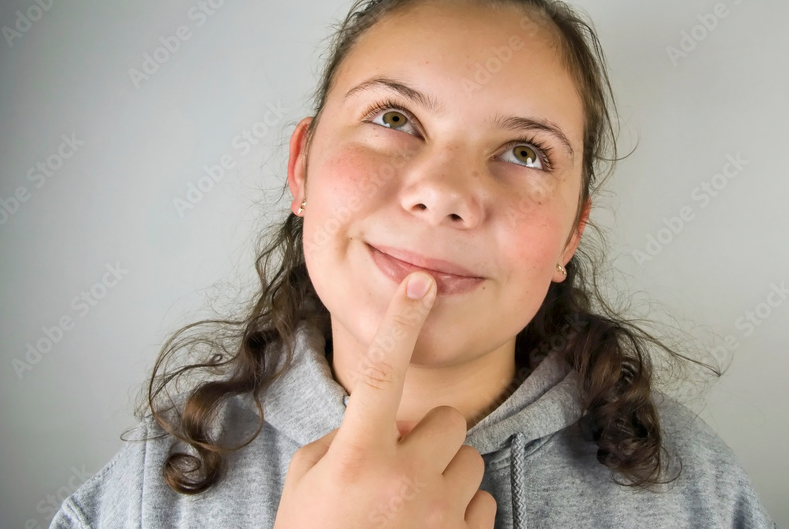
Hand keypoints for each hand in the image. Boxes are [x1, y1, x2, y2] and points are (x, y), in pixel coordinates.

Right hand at [273, 271, 496, 527]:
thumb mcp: (306, 485)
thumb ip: (342, 439)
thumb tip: (380, 419)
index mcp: (357, 458)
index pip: (381, 373)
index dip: (400, 322)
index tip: (420, 282)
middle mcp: (404, 481)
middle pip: (447, 420)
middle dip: (426, 435)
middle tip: (397, 465)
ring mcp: (440, 516)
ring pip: (469, 458)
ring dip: (445, 472)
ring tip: (410, 505)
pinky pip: (481, 500)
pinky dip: (459, 510)